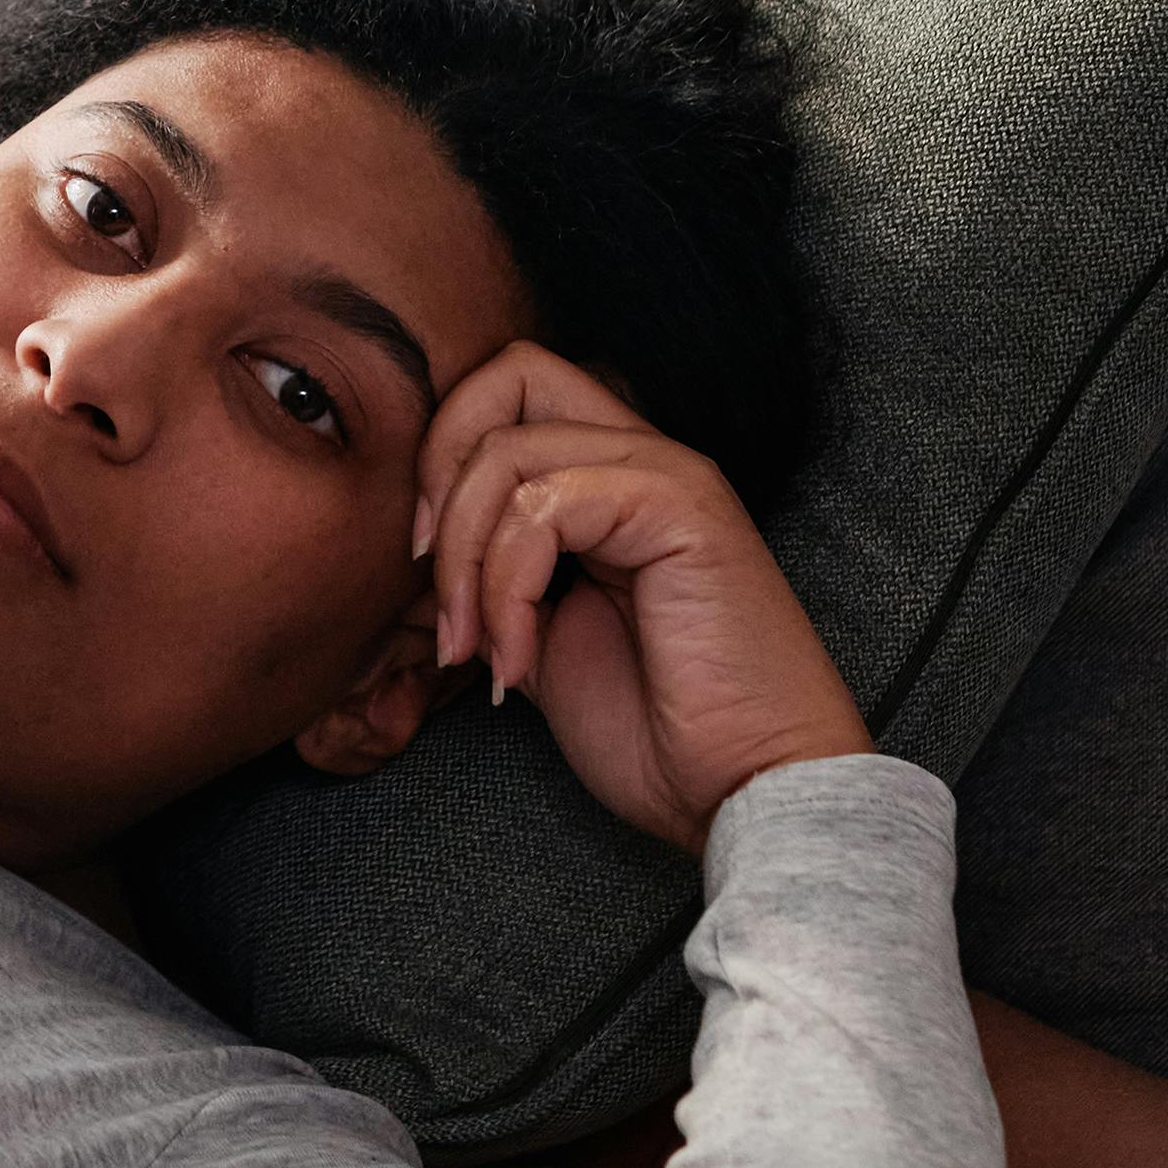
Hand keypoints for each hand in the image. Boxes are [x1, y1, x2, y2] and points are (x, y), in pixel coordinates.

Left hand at [415, 345, 869, 855]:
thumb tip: (428, 558)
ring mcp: (666, 474)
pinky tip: (516, 660)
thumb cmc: (659, 733)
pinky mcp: (678, 505)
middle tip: (434, 581)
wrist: (743, 794)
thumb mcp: (544, 639)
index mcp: (615, 480)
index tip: (424, 568)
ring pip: (508, 447)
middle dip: (439, 470)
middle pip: (509, 373)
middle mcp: (644, 458)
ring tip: (473, 648)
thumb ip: (499, 579)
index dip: (442, 463)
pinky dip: (504, 586)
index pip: (508, 394)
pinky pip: (542, 506)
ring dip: (464, 558)